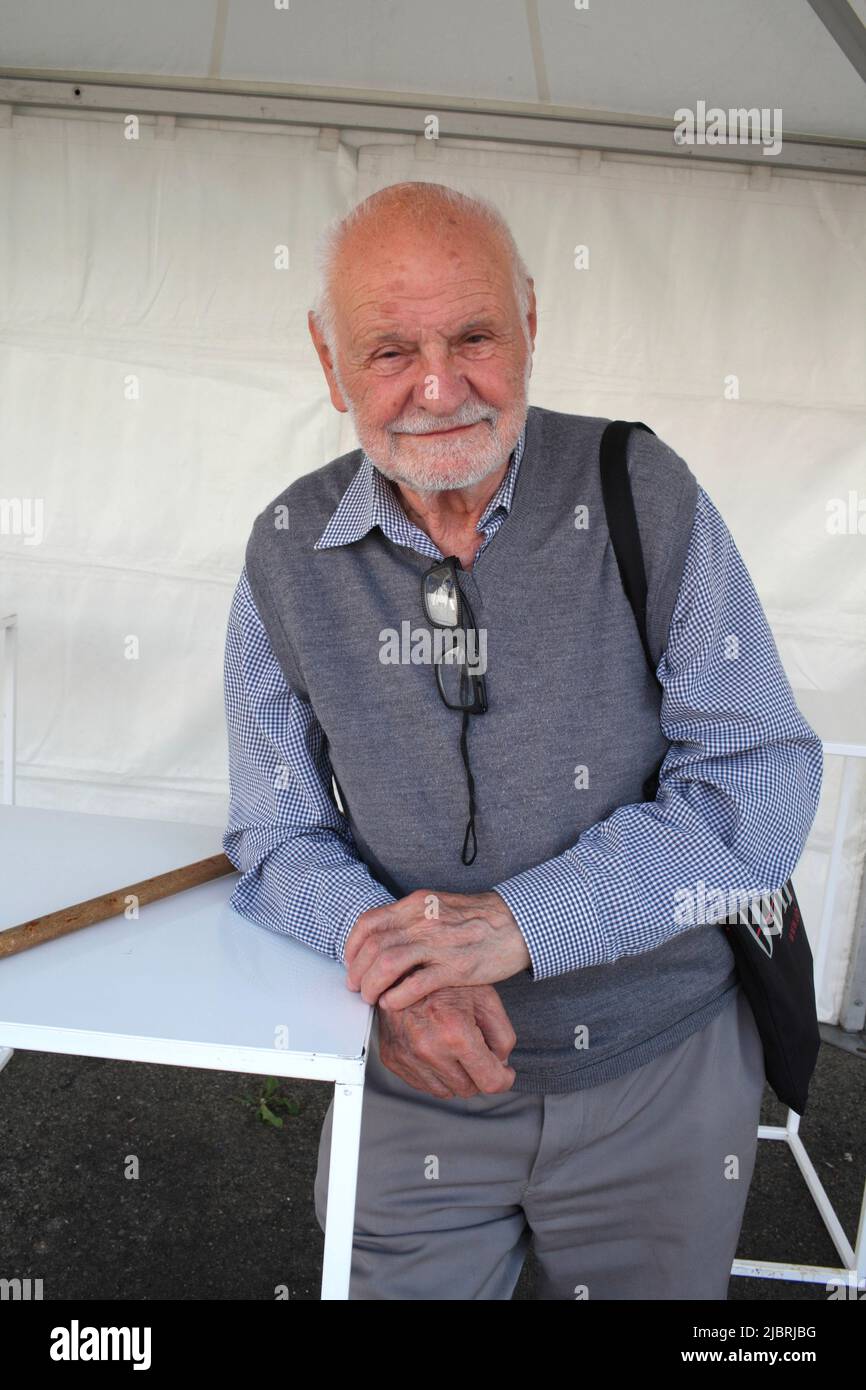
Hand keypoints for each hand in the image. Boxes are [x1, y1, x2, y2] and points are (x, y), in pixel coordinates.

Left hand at [345, 889, 531, 1008]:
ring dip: (372, 985)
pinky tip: (393, 1003)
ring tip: (372, 998)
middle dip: (358, 972)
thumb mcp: (437, 907)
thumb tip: (383, 938)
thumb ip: (410, 919)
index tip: (352, 963)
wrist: (517, 923)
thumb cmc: (479, 918)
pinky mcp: (456, 967)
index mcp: (416, 905)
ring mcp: (439, 944)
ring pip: (387, 965)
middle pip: (373, 947)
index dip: (353, 947)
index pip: (369, 923)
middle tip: (357, 987)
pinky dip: (397, 997)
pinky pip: (415, 984)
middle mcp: (422, 921)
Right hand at [376, 984, 517, 1097]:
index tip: (504, 1072)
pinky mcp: (392, 1059)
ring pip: (445, 1091)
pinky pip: (422, 1084)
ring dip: (455, 1075)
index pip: (490, 1082)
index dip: (503, 1079)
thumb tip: (501, 1065)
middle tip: (476, 1049)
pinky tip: (436, 1047)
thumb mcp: (486, 999)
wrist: (403, 968)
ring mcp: (407, 1057)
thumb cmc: (446, 980)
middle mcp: (428, 1050)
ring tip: (453, 1046)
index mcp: (456, 1034)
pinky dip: (434, 1073)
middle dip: (477, 1073)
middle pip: (468, 1089)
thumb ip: (503, 1037)